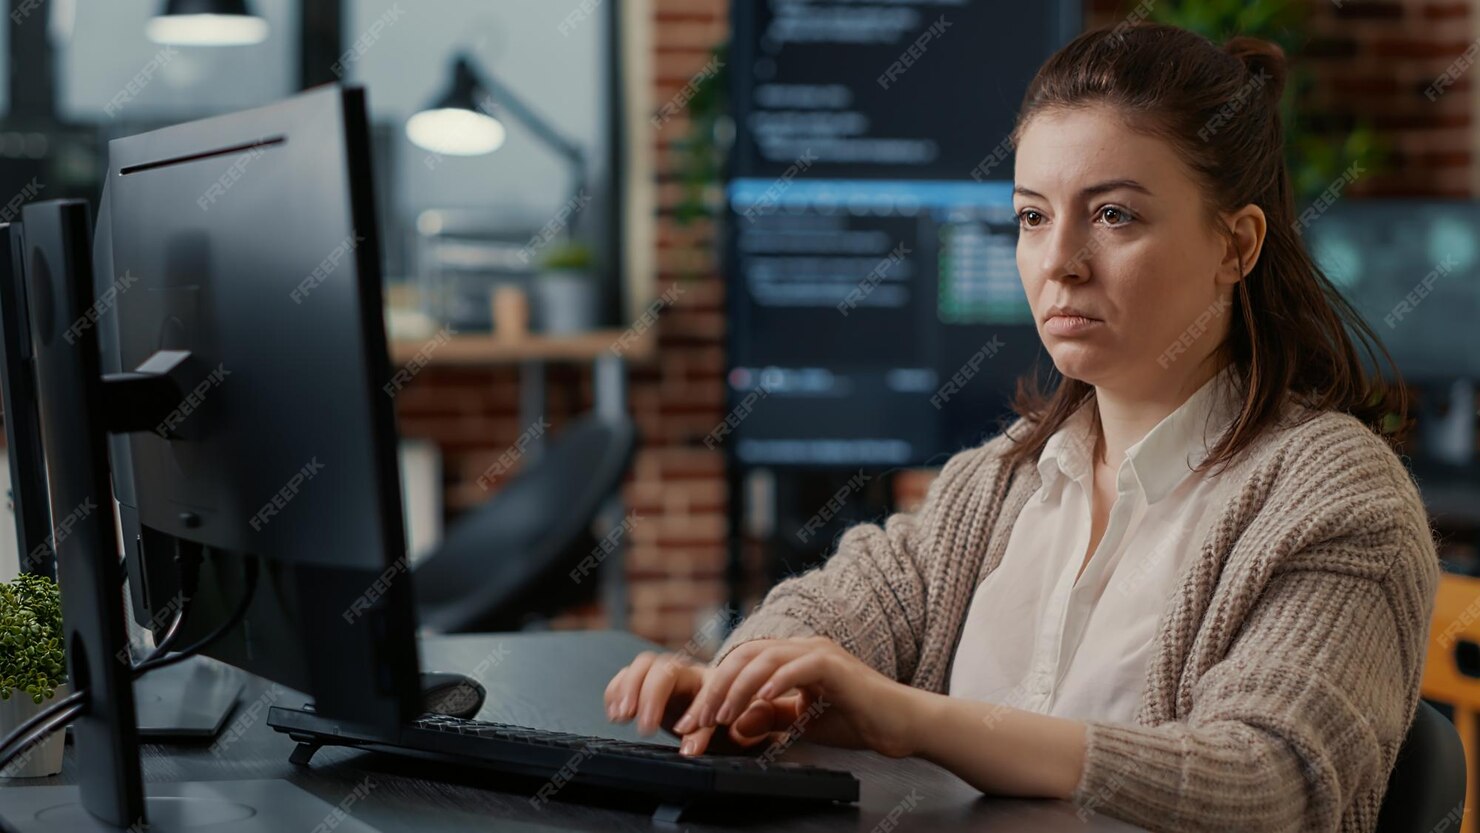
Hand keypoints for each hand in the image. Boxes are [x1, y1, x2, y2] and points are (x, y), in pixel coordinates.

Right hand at [604, 651, 782, 754]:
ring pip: (641, 667)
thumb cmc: (740, 722)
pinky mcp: (648, 688)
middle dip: (646, 694)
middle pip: (658, 667)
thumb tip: (729, 732)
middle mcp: (685, 672)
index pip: (685, 679)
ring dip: (626, 688)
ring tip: (620, 717)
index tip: (665, 730)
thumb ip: (749, 725)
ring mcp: (664, 678)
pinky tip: (614, 713)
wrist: (732, 717)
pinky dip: (616, 691)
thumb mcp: (750, 726)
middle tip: (639, 725)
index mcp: (710, 678)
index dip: (666, 701)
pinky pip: (626, 677)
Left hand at [671, 637, 920, 758]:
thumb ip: (769, 718)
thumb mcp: (801, 723)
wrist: (900, 724)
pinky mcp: (836, 666)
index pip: (742, 665)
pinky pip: (800, 667)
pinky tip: (762, 700)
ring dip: (739, 688)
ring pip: (766, 658)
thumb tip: (736, 722)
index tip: (694, 723)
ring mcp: (819, 652)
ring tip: (722, 715)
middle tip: (697, 721)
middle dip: (716, 689)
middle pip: (745, 657)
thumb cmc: (857, 721)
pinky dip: (778, 682)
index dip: (714, 691)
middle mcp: (802, 648)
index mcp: (792, 657)